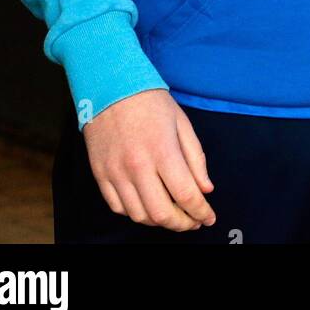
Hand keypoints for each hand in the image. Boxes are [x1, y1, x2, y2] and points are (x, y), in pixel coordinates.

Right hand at [82, 88, 216, 230]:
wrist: (110, 85)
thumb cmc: (149, 101)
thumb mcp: (181, 122)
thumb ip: (195, 158)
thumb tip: (206, 189)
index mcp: (163, 151)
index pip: (186, 195)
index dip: (201, 212)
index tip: (209, 218)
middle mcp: (137, 166)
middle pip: (162, 213)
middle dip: (182, 224)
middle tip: (192, 221)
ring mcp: (116, 173)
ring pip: (139, 216)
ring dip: (159, 221)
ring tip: (172, 214)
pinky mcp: (100, 174)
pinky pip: (118, 207)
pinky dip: (135, 213)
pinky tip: (147, 205)